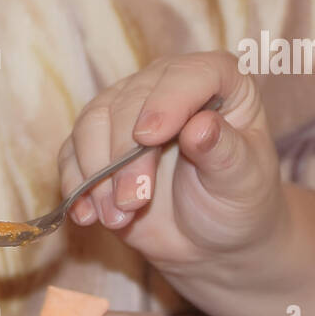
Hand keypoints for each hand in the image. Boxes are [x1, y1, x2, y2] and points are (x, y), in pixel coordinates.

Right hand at [57, 51, 286, 279]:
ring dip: (97, 173)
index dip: (167, 100)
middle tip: (133, 201)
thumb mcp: (243, 181)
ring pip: (92, 123)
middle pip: (129, 102)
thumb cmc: (237, 202)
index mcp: (215, 82)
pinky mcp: (97, 145)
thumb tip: (201, 126)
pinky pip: (71, 153)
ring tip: (117, 216)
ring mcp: (126, 114)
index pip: (187, 74)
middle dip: (125, 155)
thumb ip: (225, 152)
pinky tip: (88, 215)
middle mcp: (165, 88)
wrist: (210, 240)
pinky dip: (75, 185)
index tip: (150, 137)